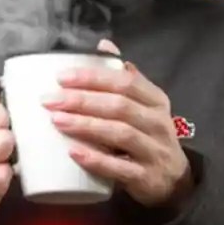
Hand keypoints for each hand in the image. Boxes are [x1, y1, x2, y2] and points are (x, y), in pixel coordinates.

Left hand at [42, 39, 193, 209]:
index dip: (94, 77)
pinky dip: (96, 160)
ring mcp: (154, 151)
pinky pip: (120, 168)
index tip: (61, 77)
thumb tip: (104, 44)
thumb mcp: (143, 105)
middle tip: (50, 100)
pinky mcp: (147, 178)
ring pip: (120, 133)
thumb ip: (124, 77)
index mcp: (155, 100)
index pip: (126, 82)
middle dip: (82, 100)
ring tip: (56, 120)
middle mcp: (158, 123)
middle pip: (120, 106)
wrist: (173, 180)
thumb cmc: (148, 135)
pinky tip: (73, 152)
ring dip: (86, 125)